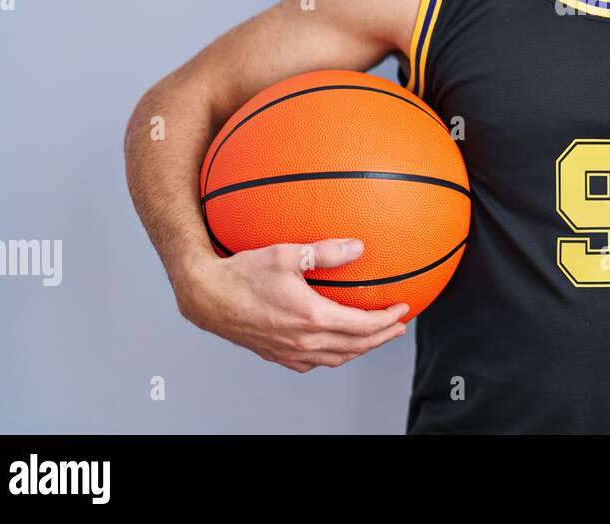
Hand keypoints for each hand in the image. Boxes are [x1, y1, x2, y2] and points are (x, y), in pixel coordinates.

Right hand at [173, 238, 410, 372]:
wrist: (206, 297)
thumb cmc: (243, 272)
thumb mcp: (286, 253)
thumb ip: (326, 251)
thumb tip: (359, 246)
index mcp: (311, 317)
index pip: (362, 326)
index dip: (387, 320)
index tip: (404, 308)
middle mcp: (303, 341)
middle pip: (356, 347)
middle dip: (382, 337)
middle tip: (400, 325)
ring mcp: (289, 352)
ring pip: (337, 358)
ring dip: (361, 349)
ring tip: (376, 336)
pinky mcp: (277, 356)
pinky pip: (315, 363)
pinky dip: (336, 355)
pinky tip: (338, 344)